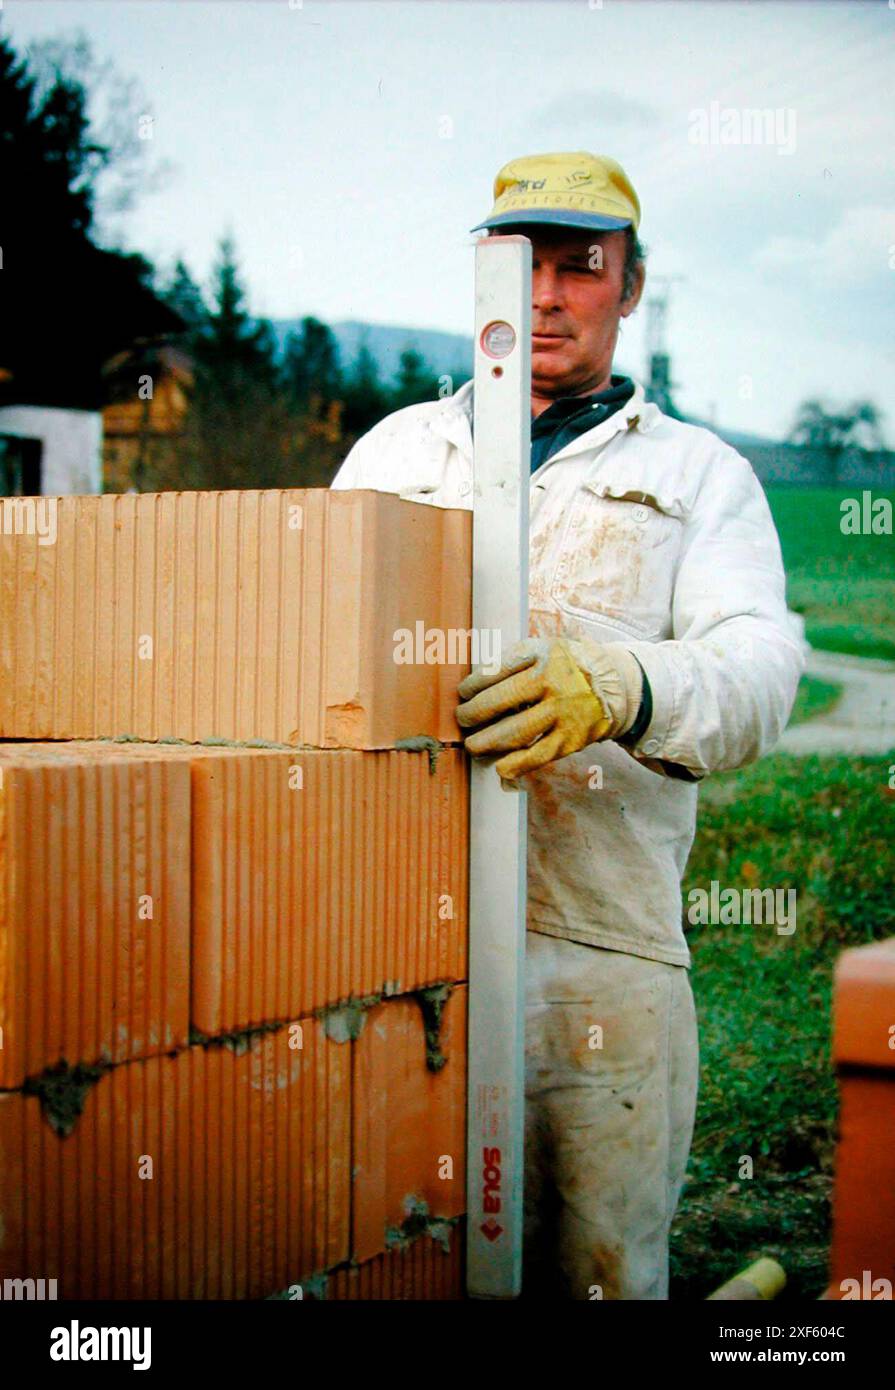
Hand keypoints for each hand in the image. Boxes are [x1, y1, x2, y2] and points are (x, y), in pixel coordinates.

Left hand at [455, 636, 642, 779]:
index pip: (496, 670)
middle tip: (462, 719)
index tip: (463, 692)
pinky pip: (537, 756)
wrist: (615, 686)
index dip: (473, 684)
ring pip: (514, 732)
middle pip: (500, 700)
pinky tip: (500, 767)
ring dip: (486, 741)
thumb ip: (513, 663)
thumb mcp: (544, 650)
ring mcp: (561, 712)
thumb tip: (473, 687)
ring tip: (473, 744)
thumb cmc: (567, 668)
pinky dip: (515, 765)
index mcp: (542, 655)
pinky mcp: (570, 739)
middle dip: (472, 713)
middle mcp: (552, 682)